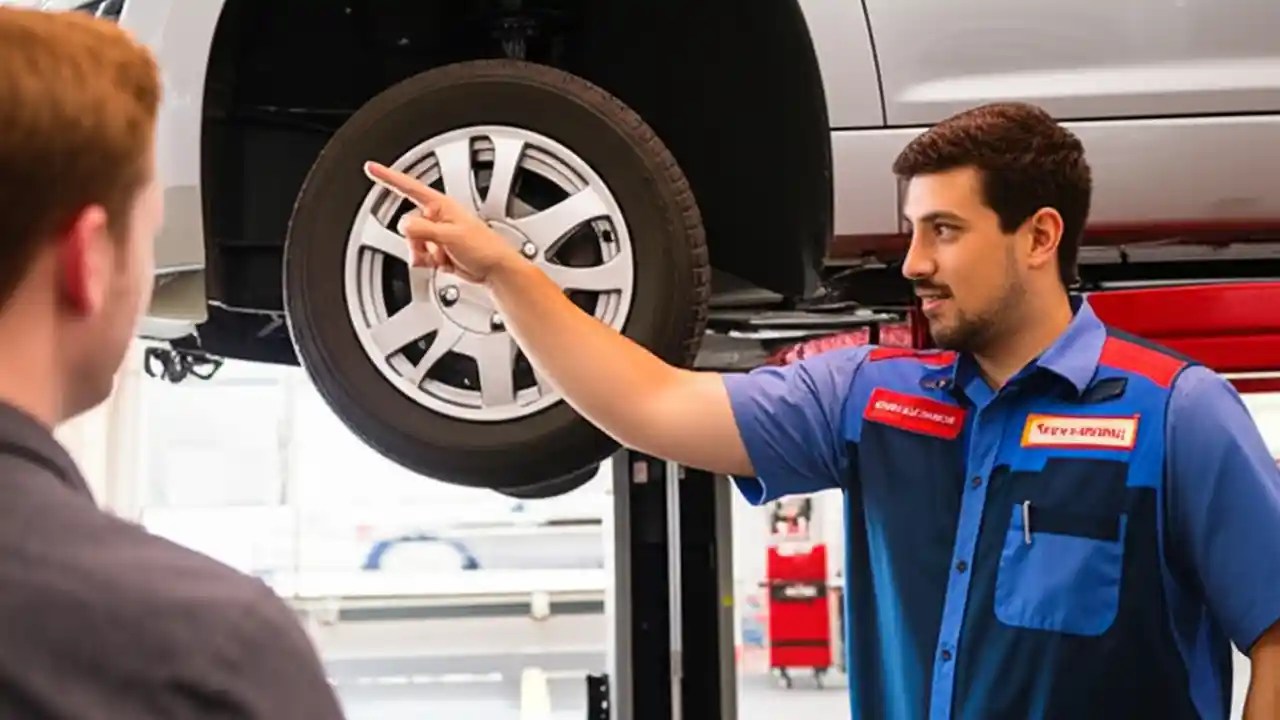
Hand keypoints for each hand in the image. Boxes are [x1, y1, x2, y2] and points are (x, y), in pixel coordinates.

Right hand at [363, 161, 523, 283]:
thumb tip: (404, 225)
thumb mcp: (451, 236)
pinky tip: (442, 263)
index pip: (409, 187)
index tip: (371, 168)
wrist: (495, 269)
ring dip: (424, 254)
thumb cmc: (484, 248)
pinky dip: (427, 261)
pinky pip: (419, 255)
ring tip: (444, 257)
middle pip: (408, 225)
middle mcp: (437, 216)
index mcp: (441, 205)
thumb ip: (424, 230)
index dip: (388, 177)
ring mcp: (437, 234)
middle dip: (417, 241)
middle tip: (438, 248)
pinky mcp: (438, 249)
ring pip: (412, 243)